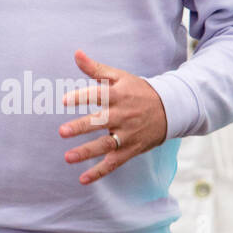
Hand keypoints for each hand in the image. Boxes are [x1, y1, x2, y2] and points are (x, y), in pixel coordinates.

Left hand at [59, 49, 167, 184]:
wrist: (170, 110)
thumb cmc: (139, 91)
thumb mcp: (120, 77)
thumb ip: (96, 68)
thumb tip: (76, 53)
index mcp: (119, 95)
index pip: (98, 95)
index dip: (82, 97)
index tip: (65, 100)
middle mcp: (123, 115)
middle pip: (100, 121)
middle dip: (81, 127)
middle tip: (62, 131)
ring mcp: (127, 134)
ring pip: (106, 145)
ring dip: (87, 152)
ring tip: (68, 157)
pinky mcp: (131, 149)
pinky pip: (114, 162)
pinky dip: (99, 172)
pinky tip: (83, 179)